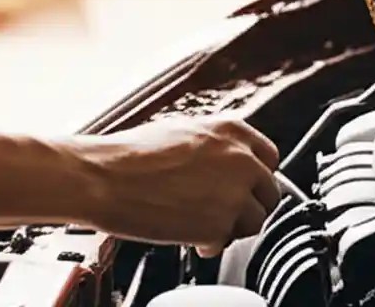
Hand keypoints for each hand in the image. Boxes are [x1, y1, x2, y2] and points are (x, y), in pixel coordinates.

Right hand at [69, 115, 280, 253]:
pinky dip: (212, 243)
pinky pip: (228, 241)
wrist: (105, 178)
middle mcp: (242, 160)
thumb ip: (217, 145)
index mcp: (234, 131)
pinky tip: (192, 236)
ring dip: (234, 225)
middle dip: (249, 204)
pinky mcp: (219, 225)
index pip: (270, 158)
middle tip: (224, 210)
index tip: (244, 186)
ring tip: (204, 223)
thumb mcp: (185, 130)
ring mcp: (234, 194)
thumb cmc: (132, 154)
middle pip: (269, 192)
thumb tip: (229, 161)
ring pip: (256, 220)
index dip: (254, 176)